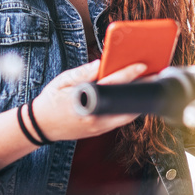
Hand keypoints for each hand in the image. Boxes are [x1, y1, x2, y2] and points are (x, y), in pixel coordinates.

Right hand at [30, 60, 147, 141]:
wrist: (41, 126)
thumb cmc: (51, 100)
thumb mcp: (63, 81)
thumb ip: (84, 72)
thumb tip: (102, 62)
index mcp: (84, 100)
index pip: (112, 85)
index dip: (129, 74)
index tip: (143, 65)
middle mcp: (94, 117)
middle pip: (126, 102)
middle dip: (140, 89)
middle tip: (154, 75)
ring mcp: (98, 127)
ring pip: (126, 114)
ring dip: (137, 99)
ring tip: (146, 83)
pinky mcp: (99, 132)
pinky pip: (120, 119)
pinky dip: (128, 107)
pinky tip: (133, 95)